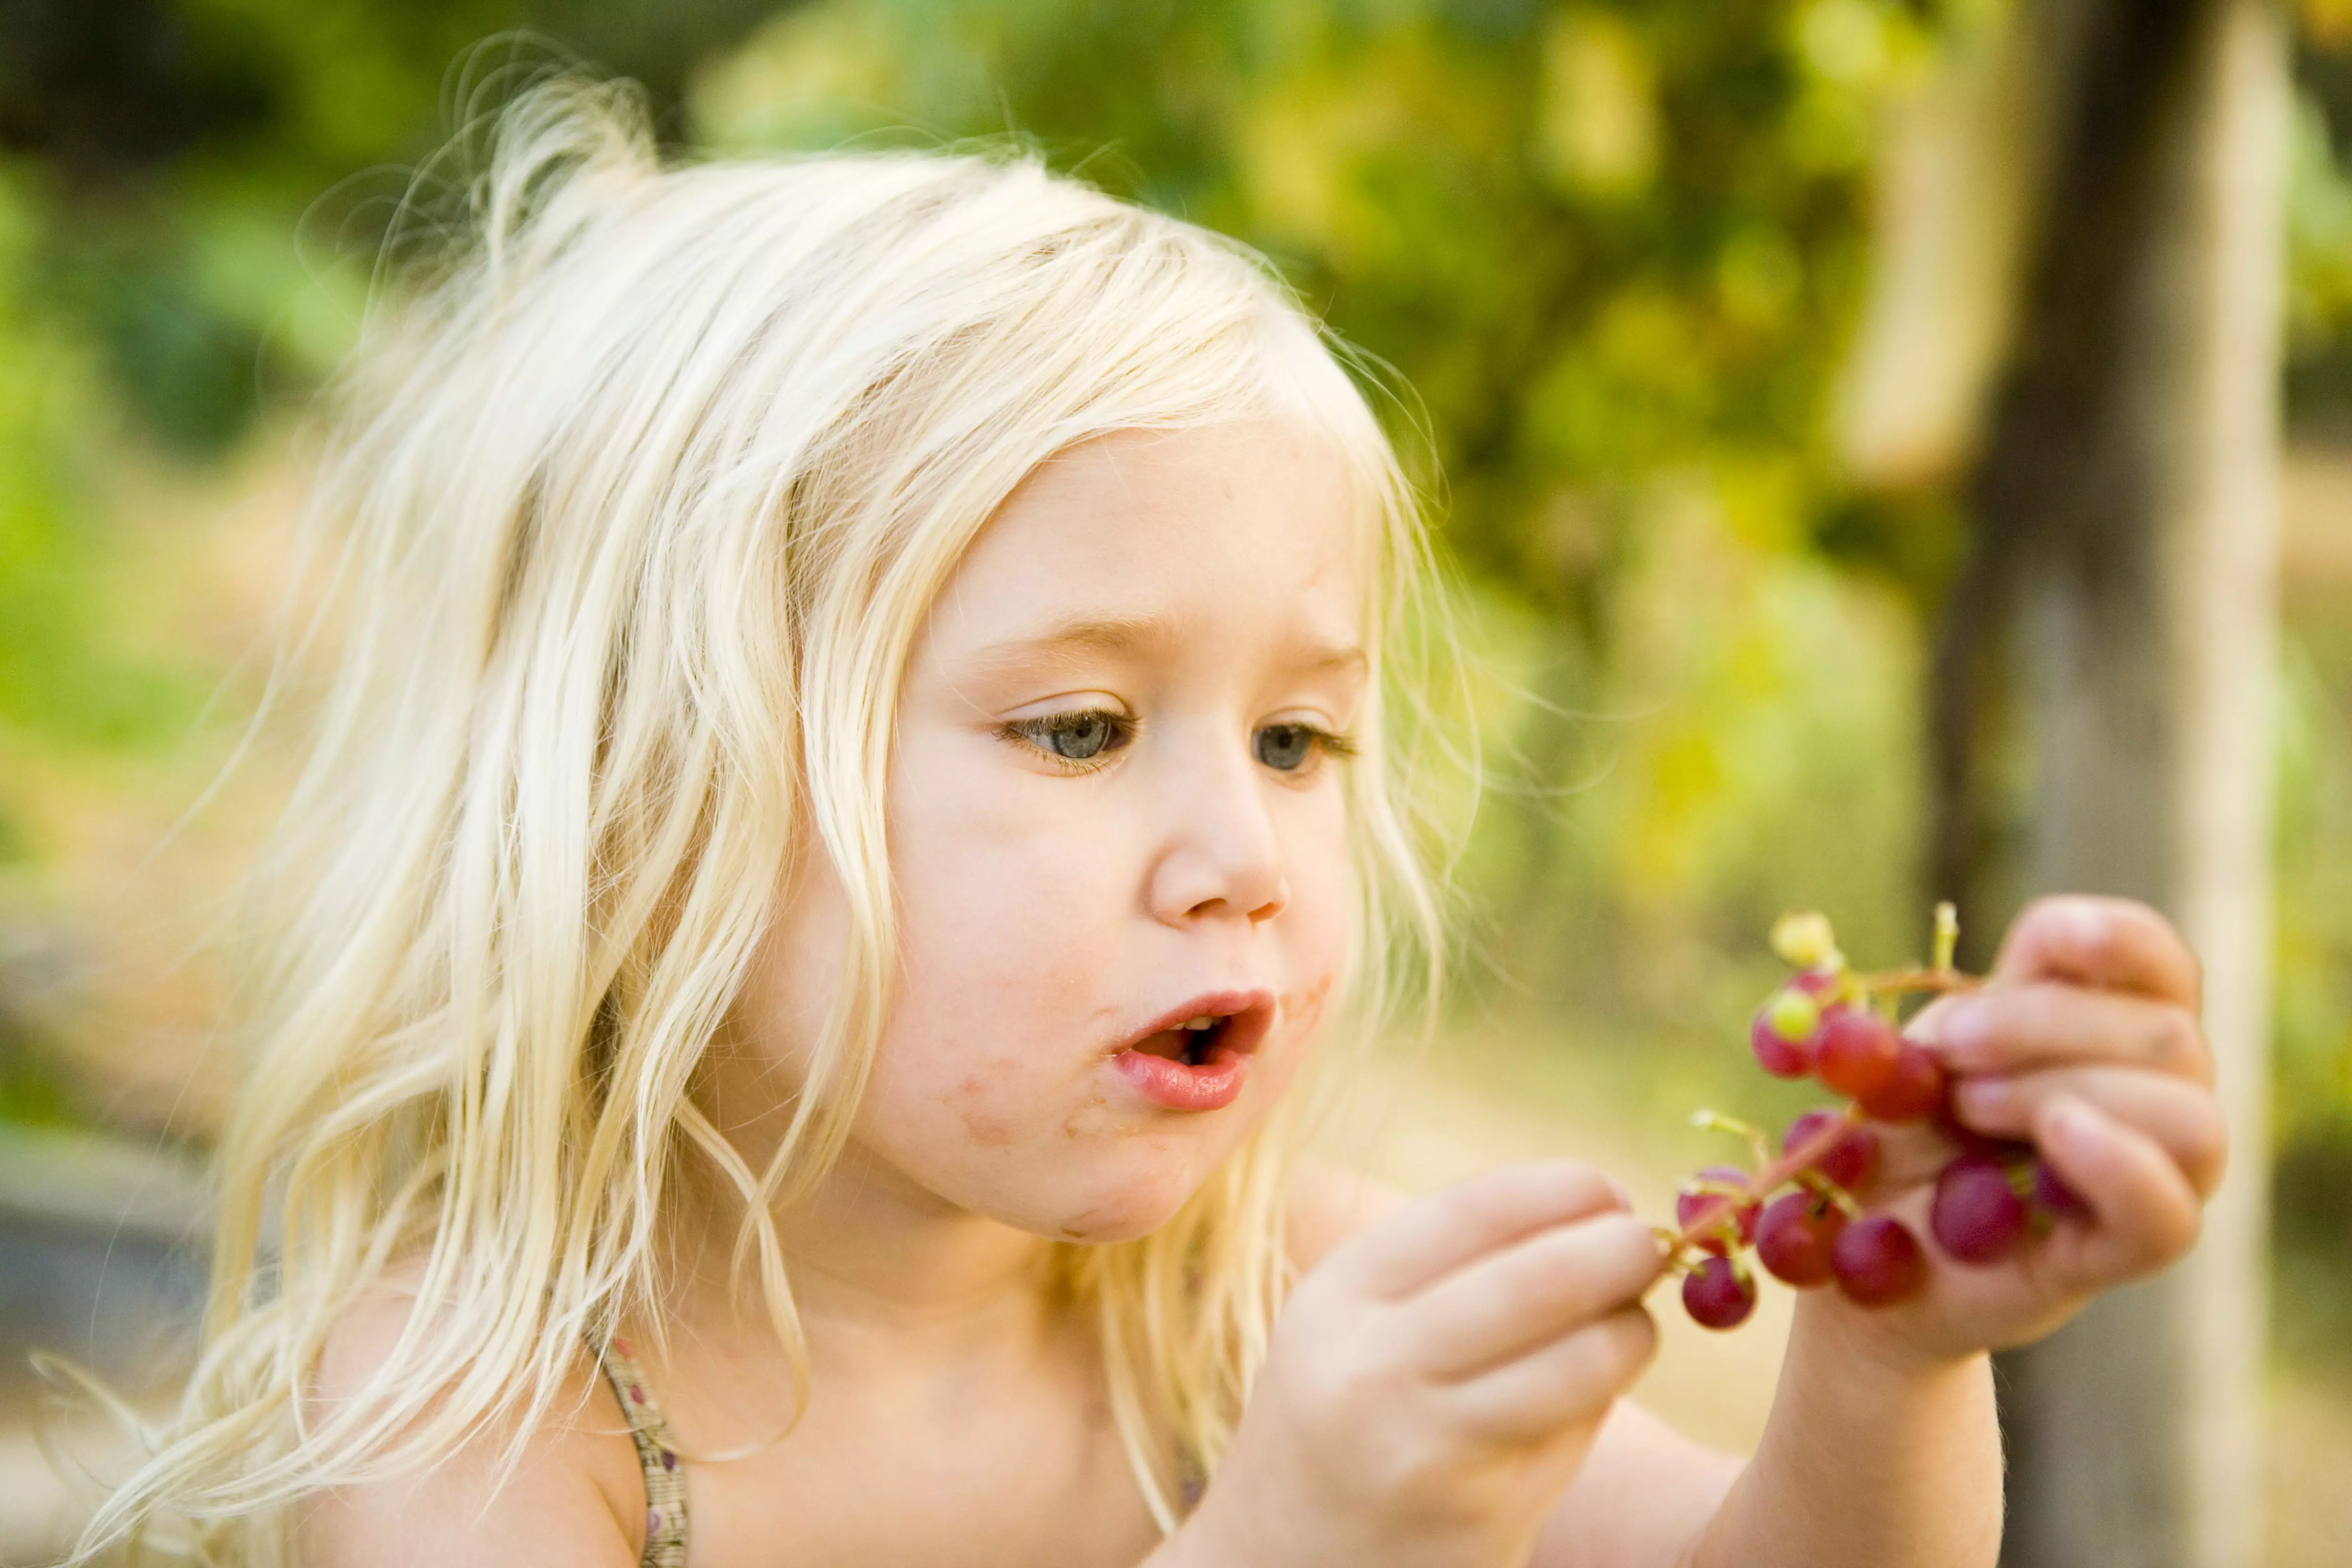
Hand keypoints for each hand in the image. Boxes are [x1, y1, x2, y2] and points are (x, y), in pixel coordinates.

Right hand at [1171, 1161, 1663, 1567]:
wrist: (1280, 1562)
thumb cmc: (1342, 1422)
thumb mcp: (1357, 1326)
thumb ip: (1454, 1271)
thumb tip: (1596, 1212)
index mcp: (1339, 1294)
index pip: (1475, 1209)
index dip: (1561, 1189)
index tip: (1608, 1189)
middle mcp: (1374, 1364)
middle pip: (1539, 1279)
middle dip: (1619, 1249)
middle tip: (1653, 1244)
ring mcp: (1427, 1446)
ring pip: (1581, 1360)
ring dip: (1632, 1329)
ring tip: (1634, 1322)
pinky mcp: (1479, 1515)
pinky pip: (1574, 1434)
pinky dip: (1603, 1399)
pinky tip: (1595, 1389)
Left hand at [1817, 895, 2225, 1363]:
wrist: (1851, 1238)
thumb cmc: (1895, 1129)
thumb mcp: (1924, 1048)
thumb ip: (1978, 1009)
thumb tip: (2013, 974)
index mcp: (2104, 1025)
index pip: (2161, 965)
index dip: (2121, 940)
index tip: (2054, 940)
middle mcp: (2152, 1095)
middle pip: (2167, 1034)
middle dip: (2043, 1025)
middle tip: (1949, 1053)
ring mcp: (2146, 1176)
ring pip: (2188, 1116)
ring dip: (2064, 1091)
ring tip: (1970, 1107)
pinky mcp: (2117, 1253)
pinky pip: (2168, 1216)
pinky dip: (2118, 1166)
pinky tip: (2057, 1135)